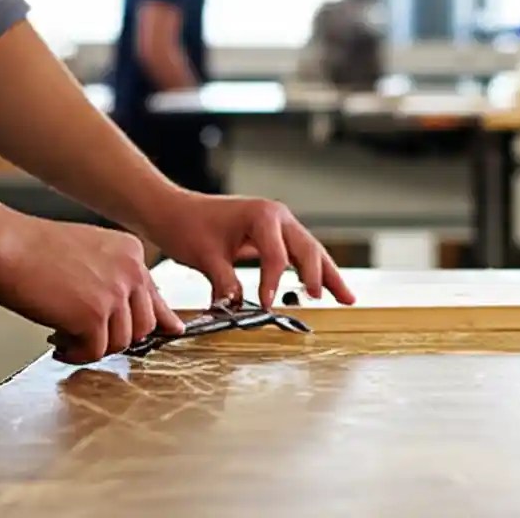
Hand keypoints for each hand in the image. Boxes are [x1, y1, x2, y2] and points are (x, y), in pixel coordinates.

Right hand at [0, 218, 183, 364]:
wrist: (4, 244)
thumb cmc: (33, 248)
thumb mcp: (88, 253)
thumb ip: (113, 276)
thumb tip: (126, 307)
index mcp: (131, 253)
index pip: (153, 294)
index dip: (159, 318)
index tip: (170, 330)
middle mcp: (130, 272)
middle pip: (143, 324)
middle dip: (116, 337)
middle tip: (88, 337)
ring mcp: (115, 294)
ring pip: (120, 342)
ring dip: (92, 347)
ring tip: (64, 337)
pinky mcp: (94, 317)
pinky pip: (95, 351)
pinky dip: (76, 354)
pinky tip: (58, 345)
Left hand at [142, 191, 355, 308]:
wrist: (172, 210)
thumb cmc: (187, 225)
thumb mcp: (205, 257)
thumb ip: (225, 283)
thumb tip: (238, 310)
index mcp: (262, 215)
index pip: (277, 256)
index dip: (274, 282)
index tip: (268, 305)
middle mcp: (277, 216)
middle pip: (308, 249)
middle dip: (322, 275)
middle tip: (330, 299)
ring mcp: (278, 224)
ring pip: (310, 251)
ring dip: (327, 274)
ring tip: (347, 298)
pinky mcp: (273, 235)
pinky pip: (297, 254)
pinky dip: (311, 271)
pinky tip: (322, 289)